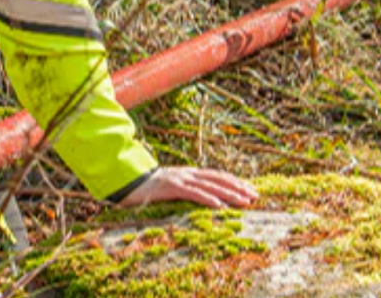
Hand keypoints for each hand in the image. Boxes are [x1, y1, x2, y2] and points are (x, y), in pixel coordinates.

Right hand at [117, 166, 258, 208]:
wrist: (124, 181)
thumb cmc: (147, 189)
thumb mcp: (169, 188)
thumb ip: (185, 190)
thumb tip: (200, 198)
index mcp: (189, 173)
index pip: (217, 176)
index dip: (234, 182)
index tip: (250, 189)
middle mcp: (187, 174)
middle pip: (219, 179)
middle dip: (238, 187)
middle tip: (255, 196)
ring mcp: (180, 179)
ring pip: (211, 186)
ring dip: (230, 194)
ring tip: (245, 201)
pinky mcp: (171, 187)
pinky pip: (193, 194)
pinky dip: (208, 199)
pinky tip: (220, 206)